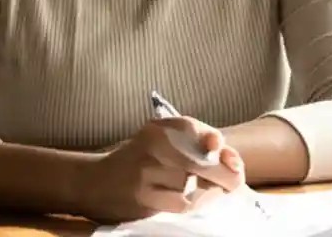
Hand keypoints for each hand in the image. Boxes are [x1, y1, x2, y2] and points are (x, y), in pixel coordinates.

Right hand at [79, 117, 245, 222]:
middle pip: (200, 161)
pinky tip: (194, 200)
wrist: (98, 182)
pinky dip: (194, 203)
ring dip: (208, 191)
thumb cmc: (141, 160)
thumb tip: (230, 156)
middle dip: (223, 175)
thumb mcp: (165, 140)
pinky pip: (181, 202)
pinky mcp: (143, 197)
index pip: (198, 131)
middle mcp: (153, 145)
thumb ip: (198, 141)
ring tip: (210, 191)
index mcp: (161, 128)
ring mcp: (146, 172)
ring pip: (192, 184)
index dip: (221, 147)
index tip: (230, 160)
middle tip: (233, 183)